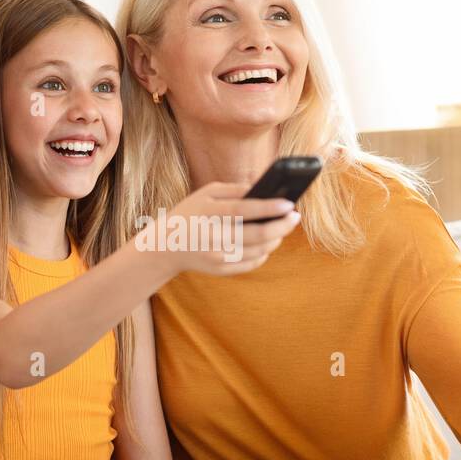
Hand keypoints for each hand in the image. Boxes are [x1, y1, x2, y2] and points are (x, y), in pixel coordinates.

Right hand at [142, 182, 300, 275]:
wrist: (165, 246)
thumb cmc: (190, 213)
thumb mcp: (205, 193)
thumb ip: (234, 189)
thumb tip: (264, 188)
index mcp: (208, 213)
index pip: (243, 210)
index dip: (269, 208)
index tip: (289, 204)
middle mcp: (212, 237)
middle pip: (256, 235)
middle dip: (281, 226)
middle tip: (295, 217)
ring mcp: (216, 257)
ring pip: (258, 251)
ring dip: (276, 239)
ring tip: (282, 228)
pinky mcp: (220, 270)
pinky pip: (251, 264)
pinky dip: (264, 253)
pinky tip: (268, 243)